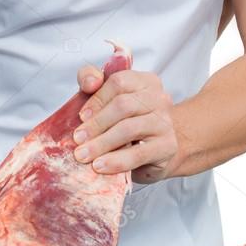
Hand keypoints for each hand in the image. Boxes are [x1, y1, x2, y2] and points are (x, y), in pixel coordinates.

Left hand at [73, 63, 178, 182]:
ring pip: (129, 129)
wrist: (155, 151)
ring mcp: (166, 122)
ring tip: (84, 155)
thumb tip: (90, 82)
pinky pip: (139, 154)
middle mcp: (159, 98)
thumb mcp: (106, 98)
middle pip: (124, 105)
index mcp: (145, 81)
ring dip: (102, 143)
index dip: (97, 98)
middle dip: (96, 123)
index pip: (119, 81)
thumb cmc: (124, 121)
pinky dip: (116, 161)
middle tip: (78, 139)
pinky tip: (100, 166)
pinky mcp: (168, 146)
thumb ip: (91, 79)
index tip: (81, 116)